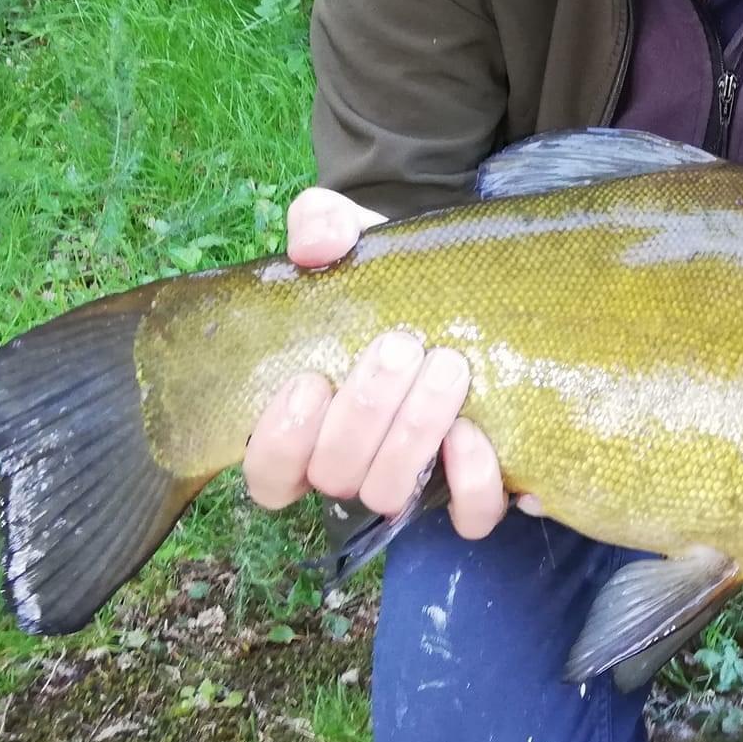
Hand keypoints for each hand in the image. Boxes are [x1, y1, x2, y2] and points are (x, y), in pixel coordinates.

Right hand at [241, 186, 509, 539]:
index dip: (280, 441)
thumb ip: (321, 226)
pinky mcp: (469, 488)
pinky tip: (475, 431)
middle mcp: (350, 463)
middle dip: (363, 413)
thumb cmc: (386, 276)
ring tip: (445, 365)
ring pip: (389, 493)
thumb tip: (315, 245)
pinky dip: (470, 479)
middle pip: (334, 476)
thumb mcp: (352, 240)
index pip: (267, 474)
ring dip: (414, 433)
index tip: (310, 380)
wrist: (460, 282)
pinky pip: (467, 515)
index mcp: (303, 423)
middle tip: (399, 346)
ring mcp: (408, 481)